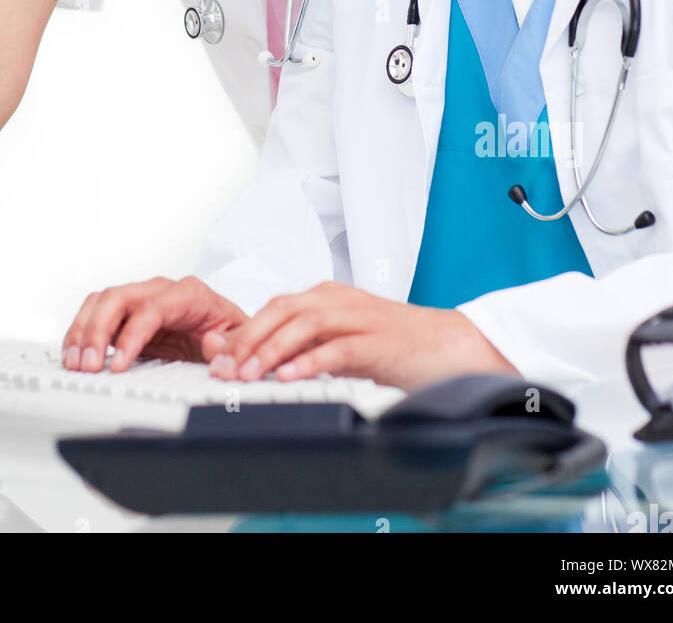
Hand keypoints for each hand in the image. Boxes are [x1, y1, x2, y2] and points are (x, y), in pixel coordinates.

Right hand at [61, 276, 246, 372]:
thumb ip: (230, 345)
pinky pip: (97, 314)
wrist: (227, 336)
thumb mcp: (241, 342)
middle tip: (88, 365)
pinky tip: (75, 354)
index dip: (131, 336)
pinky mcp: (128, 316)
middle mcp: (161, 291)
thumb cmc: (232, 335)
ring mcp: (142, 300)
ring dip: (83, 331)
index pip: (151, 308)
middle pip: (118, 297)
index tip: (118, 364)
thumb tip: (211, 343)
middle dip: (97, 331)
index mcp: (190, 294)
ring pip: (102, 302)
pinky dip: (82, 333)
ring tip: (75, 363)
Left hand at [205, 282, 518, 389]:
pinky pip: (337, 348)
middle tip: (225, 368)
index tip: (220, 359)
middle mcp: (340, 300)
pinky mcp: (378, 341)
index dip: (243, 332)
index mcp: (328, 296)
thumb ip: (308, 347)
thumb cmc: (398, 345)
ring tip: (249, 375)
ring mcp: (360, 317)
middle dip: (248, 339)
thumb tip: (264, 364)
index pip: (274, 308)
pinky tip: (290, 376)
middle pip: (282, 310)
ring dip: (271, 350)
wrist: (452, 345)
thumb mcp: (344, 343)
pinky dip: (309, 361)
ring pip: (304, 324)